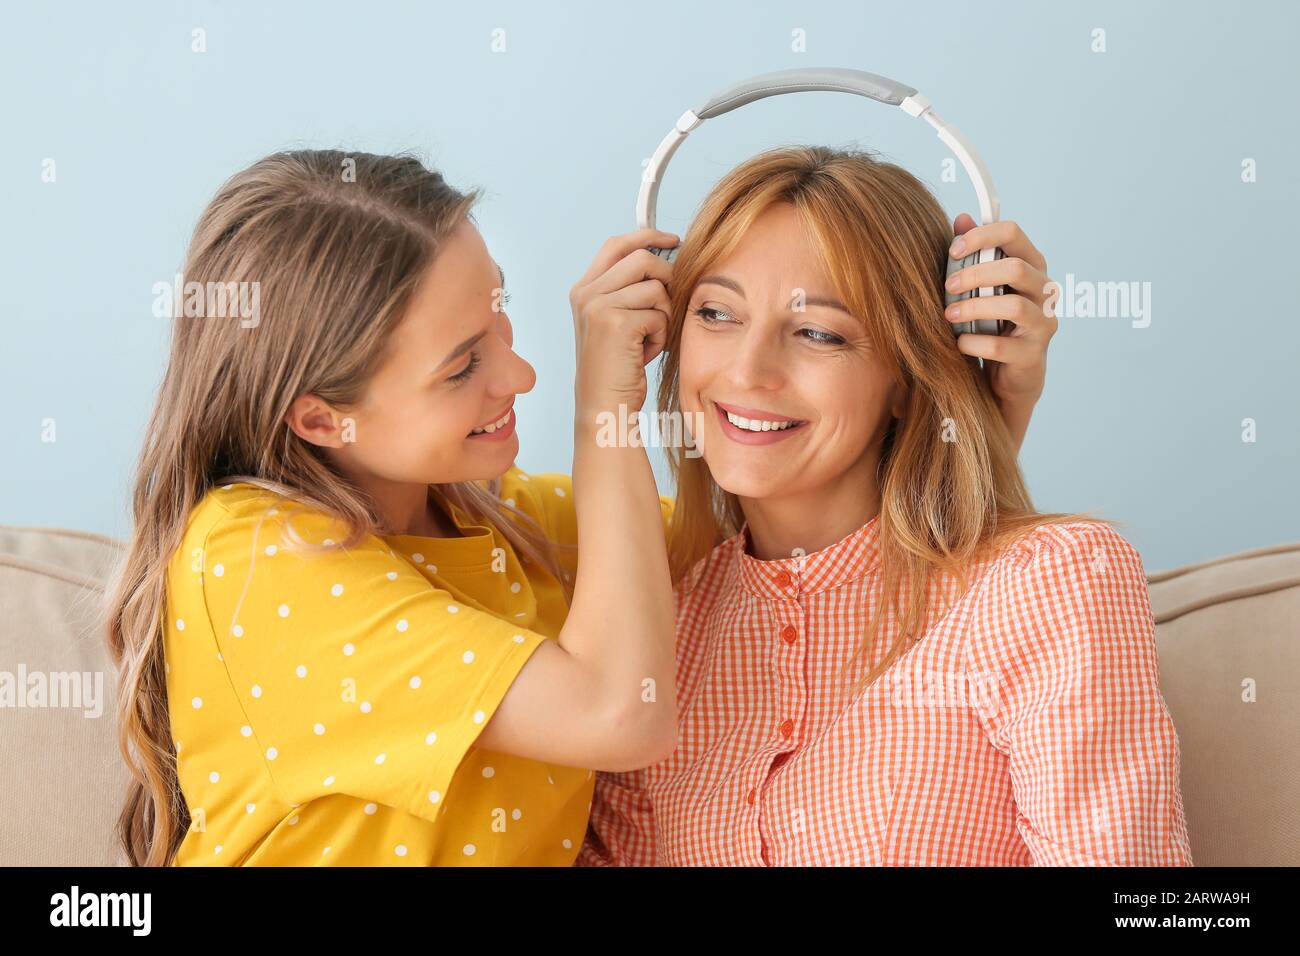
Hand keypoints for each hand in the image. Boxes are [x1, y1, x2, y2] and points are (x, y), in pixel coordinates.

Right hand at [569, 229, 678, 418]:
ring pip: (656, 287)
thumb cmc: (617, 368)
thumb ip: (630, 289)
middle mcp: (586, 293)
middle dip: (667, 279)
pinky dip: (661, 334)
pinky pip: (660, 313)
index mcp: (584, 289)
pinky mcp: (616, 322)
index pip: (618, 244)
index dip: (648, 237)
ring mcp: (598, 306)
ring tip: (649, 338)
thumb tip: (669, 257)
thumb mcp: (617, 321)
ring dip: (664, 315)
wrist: (604, 406)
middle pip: (643, 258)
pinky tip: (645, 353)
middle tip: (668, 306)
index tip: (673, 241)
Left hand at [943, 214, 1056, 444]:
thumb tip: (961, 218)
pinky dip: (974, 342)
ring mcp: (1043, 323)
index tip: (952, 250)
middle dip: (975, 274)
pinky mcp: (1033, 354)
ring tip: (949, 315)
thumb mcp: (980, 287)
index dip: (980, 236)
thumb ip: (973, 254)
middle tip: (947, 286)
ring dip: (974, 308)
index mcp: (1031, 265)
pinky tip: (959, 343)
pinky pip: (1001, 345)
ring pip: (1013, 306)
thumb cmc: (992, 323)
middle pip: (1016, 268)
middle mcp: (1044, 291)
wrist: (1009, 376)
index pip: (1013, 233)